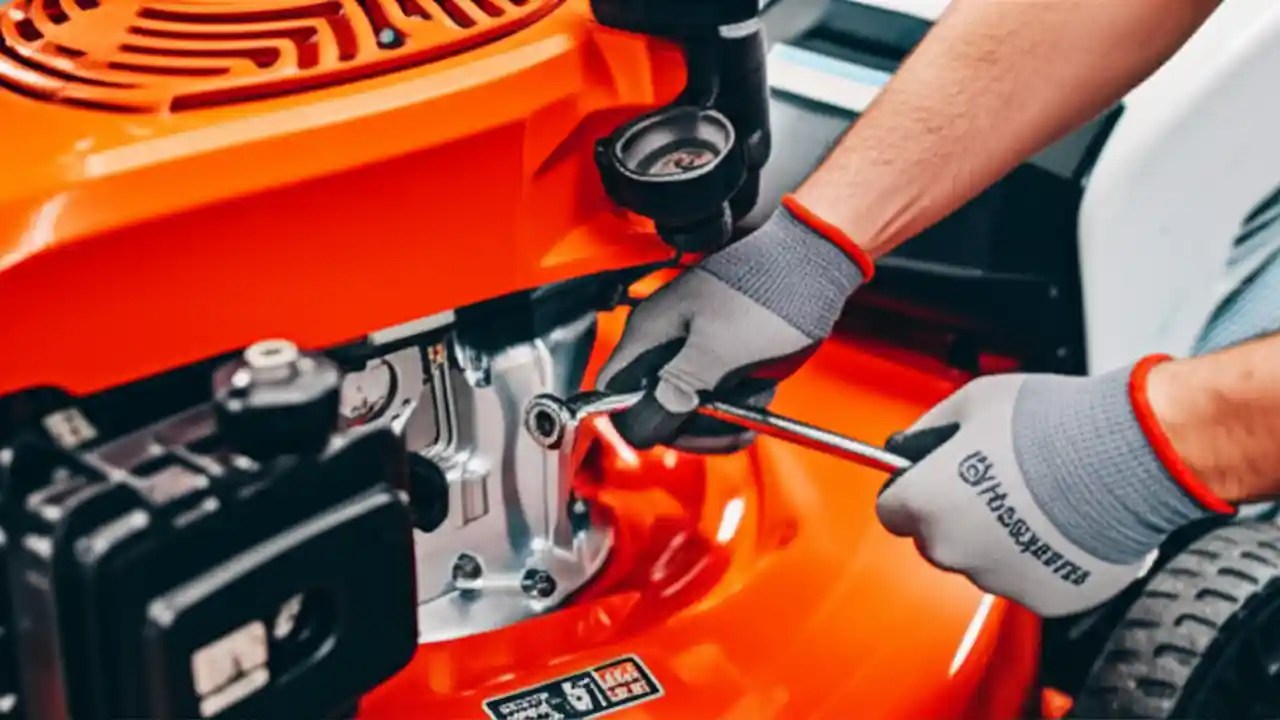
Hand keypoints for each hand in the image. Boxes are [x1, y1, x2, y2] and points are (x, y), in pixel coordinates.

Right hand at [597, 196, 872, 452]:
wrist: (814, 262)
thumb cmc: (769, 292)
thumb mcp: (719, 348)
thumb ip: (678, 383)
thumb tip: (644, 418)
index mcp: (650, 331)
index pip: (613, 390)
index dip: (636, 420)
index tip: (672, 435)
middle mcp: (663, 339)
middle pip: (653, 405)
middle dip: (693, 424)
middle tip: (728, 427)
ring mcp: (691, 345)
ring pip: (688, 404)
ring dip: (722, 415)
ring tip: (752, 400)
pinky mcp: (717, 351)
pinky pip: (715, 393)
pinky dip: (738, 401)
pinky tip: (759, 392)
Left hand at [876, 356, 1235, 616]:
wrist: (1125, 455)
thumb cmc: (1051, 425)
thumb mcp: (971, 402)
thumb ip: (931, 430)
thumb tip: (914, 444)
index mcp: (926, 504)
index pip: (893, 510)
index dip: (913, 491)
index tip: (932, 480)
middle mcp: (954, 550)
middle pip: (937, 540)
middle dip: (957, 516)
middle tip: (995, 484)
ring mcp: (999, 579)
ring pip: (985, 562)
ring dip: (1001, 538)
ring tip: (1040, 500)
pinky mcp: (1045, 597)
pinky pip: (1031, 578)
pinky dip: (1043, 558)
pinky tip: (1063, 525)